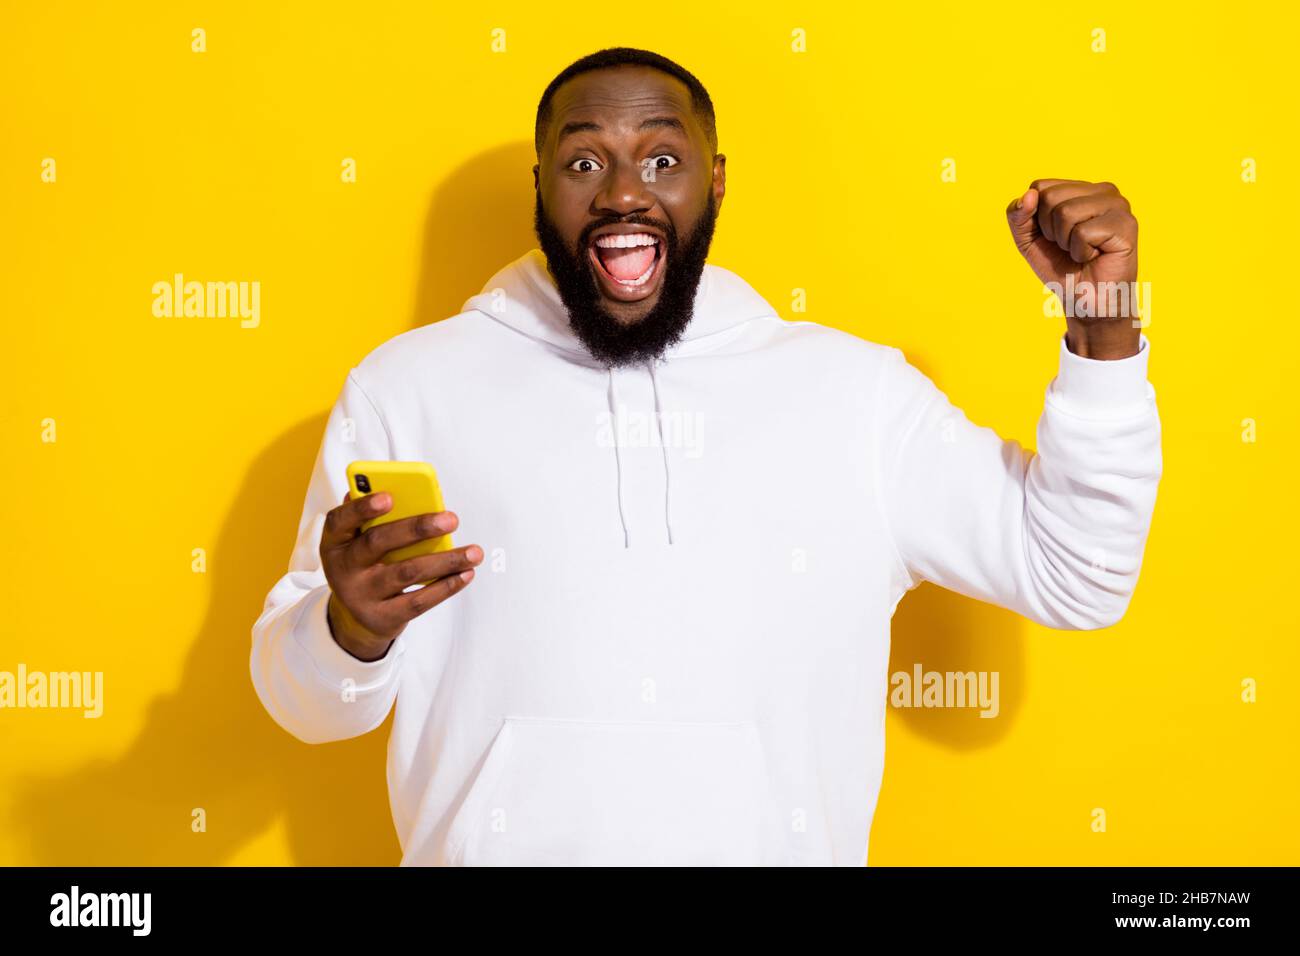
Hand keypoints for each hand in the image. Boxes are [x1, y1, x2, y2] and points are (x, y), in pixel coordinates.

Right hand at [319, 491, 482, 660]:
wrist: (357, 617)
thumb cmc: (365, 565)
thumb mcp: (358, 542)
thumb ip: (373, 518)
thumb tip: (393, 489)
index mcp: (335, 542)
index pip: (340, 520)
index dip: (362, 508)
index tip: (389, 497)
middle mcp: (343, 569)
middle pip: (378, 543)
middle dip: (417, 528)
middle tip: (451, 519)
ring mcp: (361, 596)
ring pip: (406, 573)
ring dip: (445, 560)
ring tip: (473, 552)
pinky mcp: (383, 617)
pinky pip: (418, 601)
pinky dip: (445, 587)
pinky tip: (465, 574)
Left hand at [1006, 179, 1140, 358]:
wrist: (1085, 301)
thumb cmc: (1061, 268)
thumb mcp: (1028, 240)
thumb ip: (1018, 216)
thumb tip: (1029, 194)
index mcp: (1081, 188)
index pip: (1040, 186)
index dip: (1036, 218)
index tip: (1053, 236)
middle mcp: (1103, 190)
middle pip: (1050, 197)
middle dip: (1050, 231)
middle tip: (1069, 246)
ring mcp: (1118, 205)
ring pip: (1066, 212)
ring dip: (1065, 242)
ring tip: (1083, 252)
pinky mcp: (1126, 224)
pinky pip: (1082, 232)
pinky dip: (1080, 252)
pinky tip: (1096, 256)